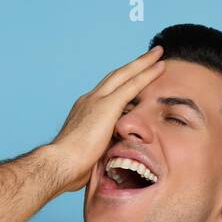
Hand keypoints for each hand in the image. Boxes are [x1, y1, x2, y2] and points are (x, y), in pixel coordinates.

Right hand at [46, 45, 165, 192]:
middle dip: (132, 66)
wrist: (61, 164)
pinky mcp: (108, 105)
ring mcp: (97, 100)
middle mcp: (89, 100)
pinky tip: (160, 66)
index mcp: (84, 111)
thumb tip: (116, 154)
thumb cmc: (72, 167)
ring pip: (125, 75)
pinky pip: (132, 85)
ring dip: (142, 64)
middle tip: (149, 55)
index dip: (120, 84)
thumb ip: (104, 147)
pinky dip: (147, 74)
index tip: (132, 78)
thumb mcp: (92, 153)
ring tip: (157, 54)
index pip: (106, 93)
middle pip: (115, 77)